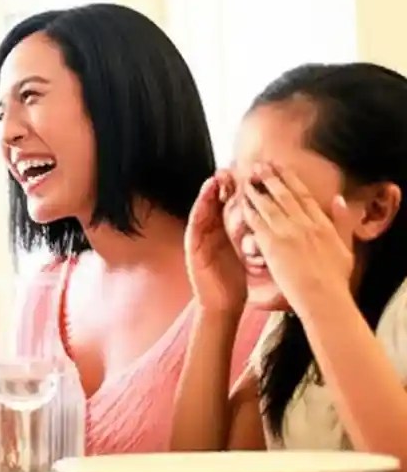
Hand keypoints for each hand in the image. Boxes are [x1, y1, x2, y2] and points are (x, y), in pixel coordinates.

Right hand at [185, 169, 246, 317]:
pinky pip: (196, 219)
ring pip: (208, 206)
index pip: (237, 204)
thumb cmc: (238, 284)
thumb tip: (279, 223)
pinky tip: (208, 191)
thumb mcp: (253, 256)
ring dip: (212, 188)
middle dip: (227, 183)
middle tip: (236, 165)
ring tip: (221, 170)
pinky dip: (201, 204)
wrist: (222, 306)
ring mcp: (201, 236)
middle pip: (221, 201)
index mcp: (229, 232)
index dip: (245, 187)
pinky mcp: (192, 243)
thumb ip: (260, 238)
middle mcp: (214, 231)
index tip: (256, 171)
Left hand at [241, 161, 356, 308]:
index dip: (291, 179)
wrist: (323, 297)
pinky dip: (248, 209)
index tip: (282, 168)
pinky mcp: (272, 244)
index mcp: (322, 224)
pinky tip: (240, 201)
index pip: (304, 195)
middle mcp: (304, 223)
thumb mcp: (345, 247)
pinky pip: (257, 221)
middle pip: (285, 194)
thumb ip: (342, 221)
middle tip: (260, 165)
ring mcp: (287, 232)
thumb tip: (339, 199)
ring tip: (247, 177)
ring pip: (268, 204)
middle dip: (271, 177)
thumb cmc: (335, 280)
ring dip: (257, 189)